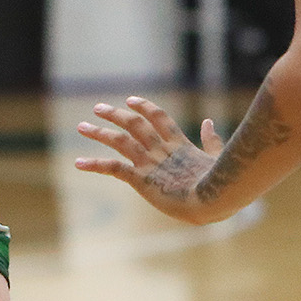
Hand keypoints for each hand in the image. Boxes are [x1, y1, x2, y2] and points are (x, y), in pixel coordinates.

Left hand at [74, 96, 223, 223]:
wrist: (214, 200)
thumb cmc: (222, 184)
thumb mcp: (218, 158)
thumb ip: (212, 140)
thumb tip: (208, 122)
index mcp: (180, 145)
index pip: (159, 118)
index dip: (144, 107)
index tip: (131, 99)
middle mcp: (161, 149)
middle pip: (134, 124)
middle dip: (115, 114)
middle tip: (98, 108)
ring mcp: (150, 163)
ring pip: (120, 141)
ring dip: (99, 133)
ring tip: (82, 127)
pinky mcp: (141, 179)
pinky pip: (113, 168)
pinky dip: (95, 164)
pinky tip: (78, 163)